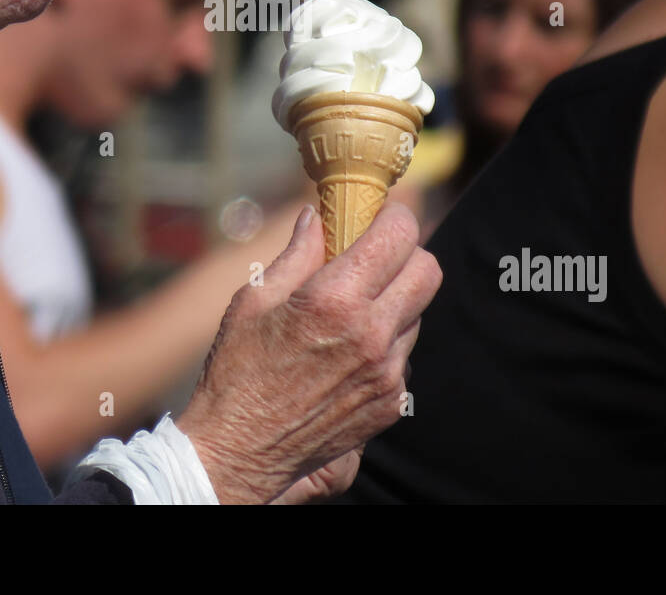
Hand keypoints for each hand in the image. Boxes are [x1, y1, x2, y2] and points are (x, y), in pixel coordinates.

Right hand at [176, 202, 441, 504]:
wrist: (238, 451)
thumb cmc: (237, 370)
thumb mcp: (255, 299)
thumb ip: (296, 254)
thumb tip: (316, 217)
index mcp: (335, 300)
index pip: (399, 236)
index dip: (394, 216)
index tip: (380, 215)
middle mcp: (372, 335)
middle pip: (428, 271)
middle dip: (407, 253)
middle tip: (377, 255)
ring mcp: (387, 373)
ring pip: (418, 314)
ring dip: (395, 301)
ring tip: (353, 311)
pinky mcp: (390, 403)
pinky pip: (404, 356)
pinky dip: (386, 344)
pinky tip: (348, 352)